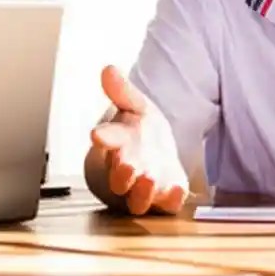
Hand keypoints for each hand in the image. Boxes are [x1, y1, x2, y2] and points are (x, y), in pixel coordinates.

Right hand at [88, 65, 188, 215]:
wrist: (155, 154)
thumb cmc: (139, 133)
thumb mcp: (136, 106)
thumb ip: (123, 91)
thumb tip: (109, 69)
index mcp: (117, 143)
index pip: (106, 140)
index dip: (103, 137)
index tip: (98, 134)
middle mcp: (127, 169)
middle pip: (118, 177)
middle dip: (121, 174)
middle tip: (127, 166)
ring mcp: (145, 187)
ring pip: (137, 198)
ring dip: (141, 191)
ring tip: (148, 179)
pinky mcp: (165, 197)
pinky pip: (165, 206)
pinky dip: (170, 200)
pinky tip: (176, 190)